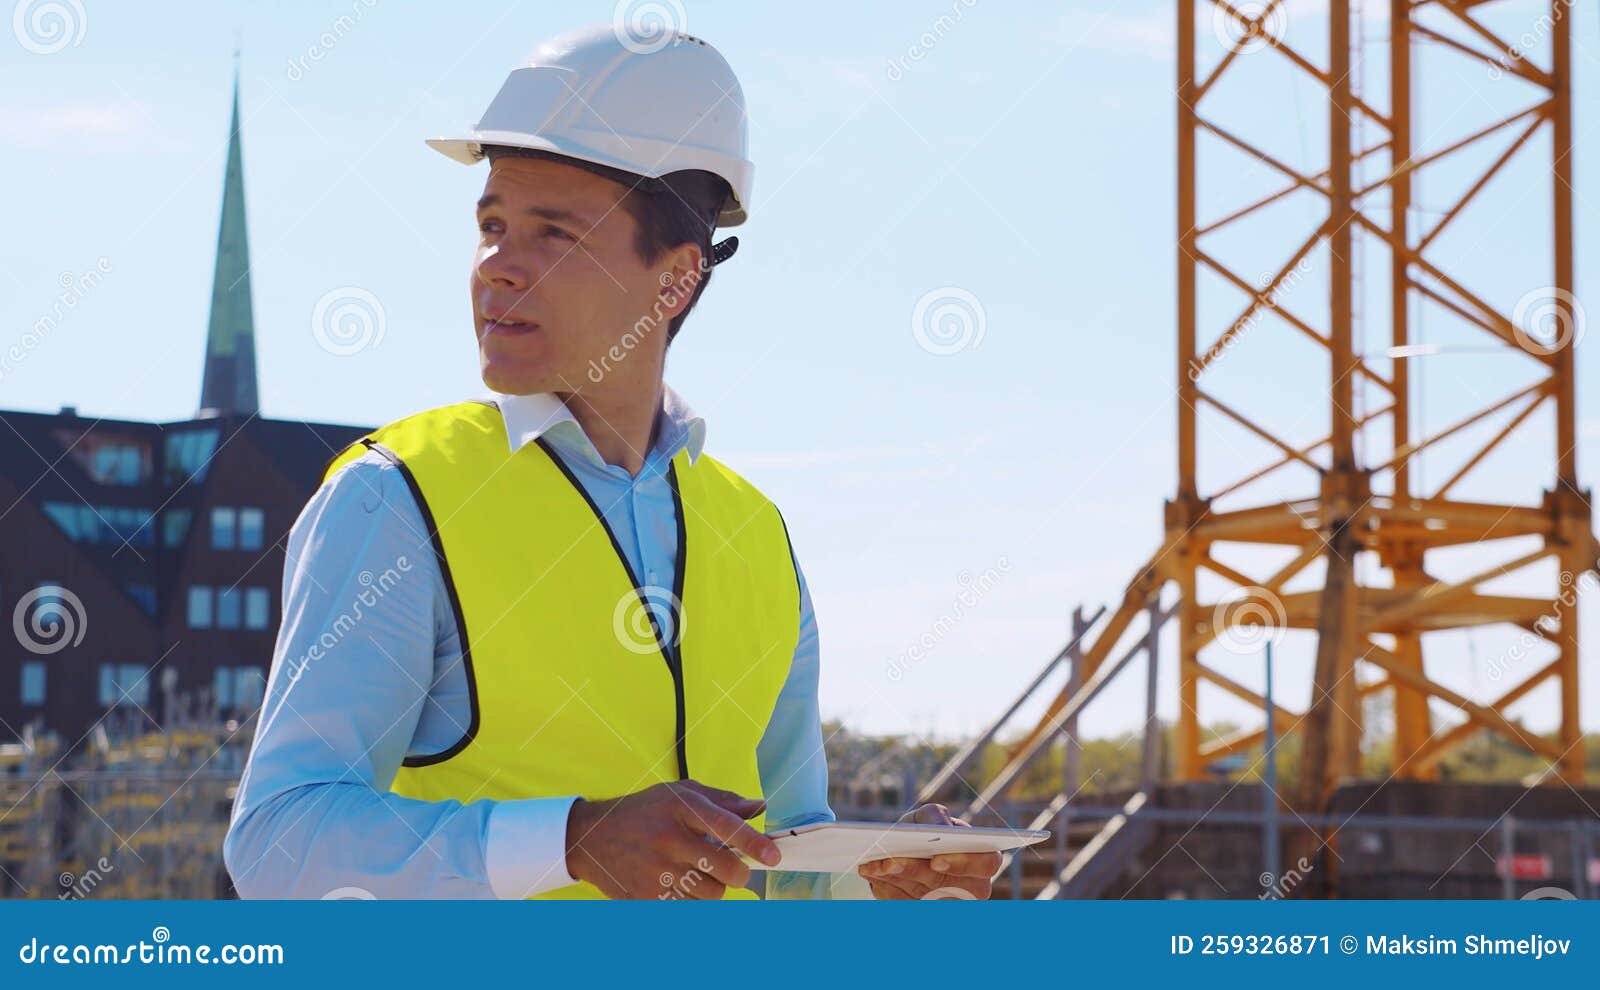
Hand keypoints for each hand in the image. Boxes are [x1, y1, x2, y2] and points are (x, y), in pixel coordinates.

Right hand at [564, 780, 781, 899]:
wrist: (591, 838)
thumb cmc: (644, 812)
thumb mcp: (679, 793)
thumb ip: (722, 801)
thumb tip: (759, 807)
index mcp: (681, 807)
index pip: (725, 825)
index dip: (753, 842)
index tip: (773, 855)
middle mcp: (669, 838)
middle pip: (724, 868)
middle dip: (739, 873)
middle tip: (735, 870)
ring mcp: (656, 870)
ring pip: (710, 893)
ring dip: (714, 887)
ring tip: (699, 873)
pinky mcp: (647, 896)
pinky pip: (688, 907)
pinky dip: (692, 900)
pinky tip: (679, 884)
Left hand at [856, 803, 1000, 899]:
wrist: (907, 850)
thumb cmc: (925, 830)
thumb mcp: (928, 816)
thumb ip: (935, 816)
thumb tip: (940, 828)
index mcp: (983, 858)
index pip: (986, 863)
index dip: (962, 864)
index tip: (935, 861)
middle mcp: (974, 887)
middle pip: (947, 886)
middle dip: (915, 873)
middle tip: (890, 863)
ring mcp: (951, 904)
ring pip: (923, 898)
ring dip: (895, 881)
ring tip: (873, 866)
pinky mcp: (928, 914)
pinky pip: (907, 906)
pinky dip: (886, 889)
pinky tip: (871, 873)